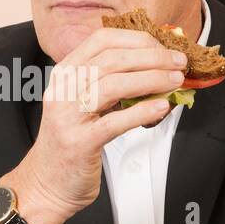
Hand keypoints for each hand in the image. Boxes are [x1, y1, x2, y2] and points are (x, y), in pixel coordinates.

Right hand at [14, 26, 188, 222]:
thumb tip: (156, 69)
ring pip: (113, 85)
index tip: (163, 46)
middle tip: (178, 63)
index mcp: (63, 75)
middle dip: (151, 57)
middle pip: (111, 59)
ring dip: (151, 79)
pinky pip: (114, 122)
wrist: (46, 184)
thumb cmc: (71, 143)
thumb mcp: (84, 105)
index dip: (137, 39)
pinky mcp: (78, 142)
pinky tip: (161, 107)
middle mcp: (61, 90)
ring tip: (175, 81)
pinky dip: (142, 111)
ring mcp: (67, 116)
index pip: (101, 40)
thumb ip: (110, 84)